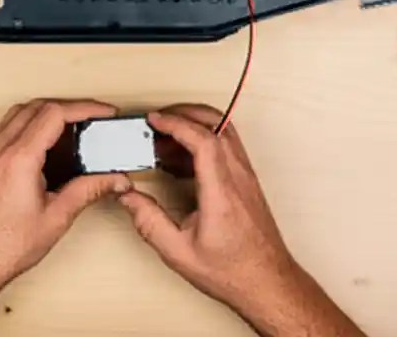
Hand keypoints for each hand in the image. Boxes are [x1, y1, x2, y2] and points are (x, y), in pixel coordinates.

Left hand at [0, 98, 131, 290]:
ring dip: (45, 111)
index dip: (84, 108)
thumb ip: (87, 191)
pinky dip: (28, 124)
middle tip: (92, 118)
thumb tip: (113, 179)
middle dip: (68, 106)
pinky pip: (5, 128)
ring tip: (71, 126)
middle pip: (36, 106)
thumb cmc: (2, 247)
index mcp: (17, 160)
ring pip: (18, 113)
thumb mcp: (55, 218)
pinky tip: (44, 142)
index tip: (103, 112)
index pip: (54, 114)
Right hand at [118, 105, 363, 336]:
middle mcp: (238, 177)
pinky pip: (226, 146)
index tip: (154, 120)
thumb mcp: (179, 252)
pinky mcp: (247, 181)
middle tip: (158, 120)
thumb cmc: (233, 271)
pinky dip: (204, 140)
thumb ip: (149, 221)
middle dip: (184, 112)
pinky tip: (182, 160)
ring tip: (165, 140)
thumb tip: (128, 197)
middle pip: (216, 123)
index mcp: (222, 192)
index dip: (175, 123)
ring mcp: (246, 177)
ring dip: (194, 125)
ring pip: (223, 130)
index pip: (202, 139)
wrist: (268, 283)